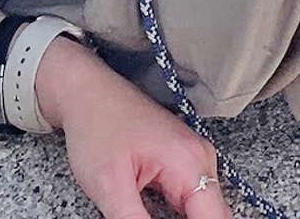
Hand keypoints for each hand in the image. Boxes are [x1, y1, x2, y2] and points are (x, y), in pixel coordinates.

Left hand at [37, 38, 229, 218]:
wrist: (86, 93)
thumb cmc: (96, 128)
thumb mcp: (108, 186)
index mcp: (189, 163)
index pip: (213, 218)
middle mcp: (200, 159)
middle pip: (212, 214)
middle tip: (143, 217)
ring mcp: (194, 157)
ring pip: (203, 209)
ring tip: (143, 211)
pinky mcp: (183, 160)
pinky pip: (192, 198)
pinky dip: (180, 215)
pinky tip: (154, 213)